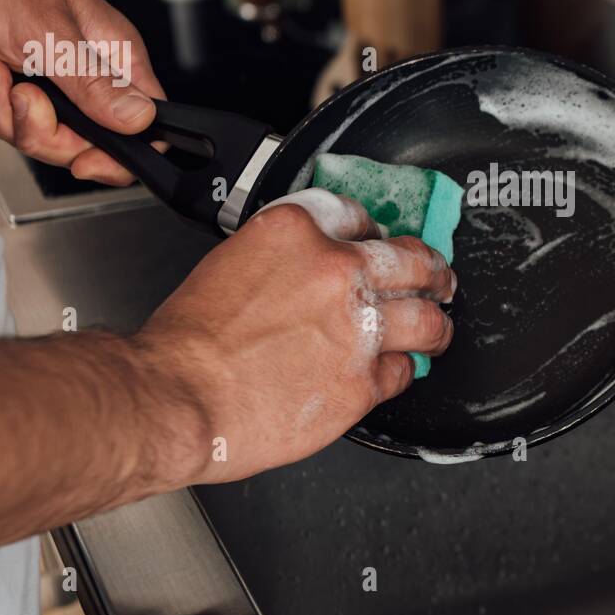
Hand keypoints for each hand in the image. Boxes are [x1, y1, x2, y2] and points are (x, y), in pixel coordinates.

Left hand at [0, 0, 163, 185]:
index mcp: (113, 54)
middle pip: (88, 142)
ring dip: (9, 109)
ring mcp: (51, 84)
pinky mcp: (15, 90)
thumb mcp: (47, 32)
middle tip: (24, 95)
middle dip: (47, 130)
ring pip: (44, 136)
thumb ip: (94, 82)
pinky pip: (9, 124)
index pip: (144, 122)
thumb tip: (141, 119)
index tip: (86, 159)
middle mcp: (88, 73)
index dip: (122, 152)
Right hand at [134, 194, 456, 483]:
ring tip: (437, 327)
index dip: (371, 231)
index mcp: (297, 232)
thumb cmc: (186, 343)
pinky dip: (401, 370)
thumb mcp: (230, 264)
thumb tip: (306, 271)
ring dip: (435, 322)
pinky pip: (402, 371)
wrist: (176, 398)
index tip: (376, 241)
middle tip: (437, 276)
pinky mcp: (362, 382)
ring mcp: (356, 327)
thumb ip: (281, 259)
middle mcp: (336, 271)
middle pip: (411, 259)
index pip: (357, 216)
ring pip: (425, 318)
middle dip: (430, 268)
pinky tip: (396, 370)